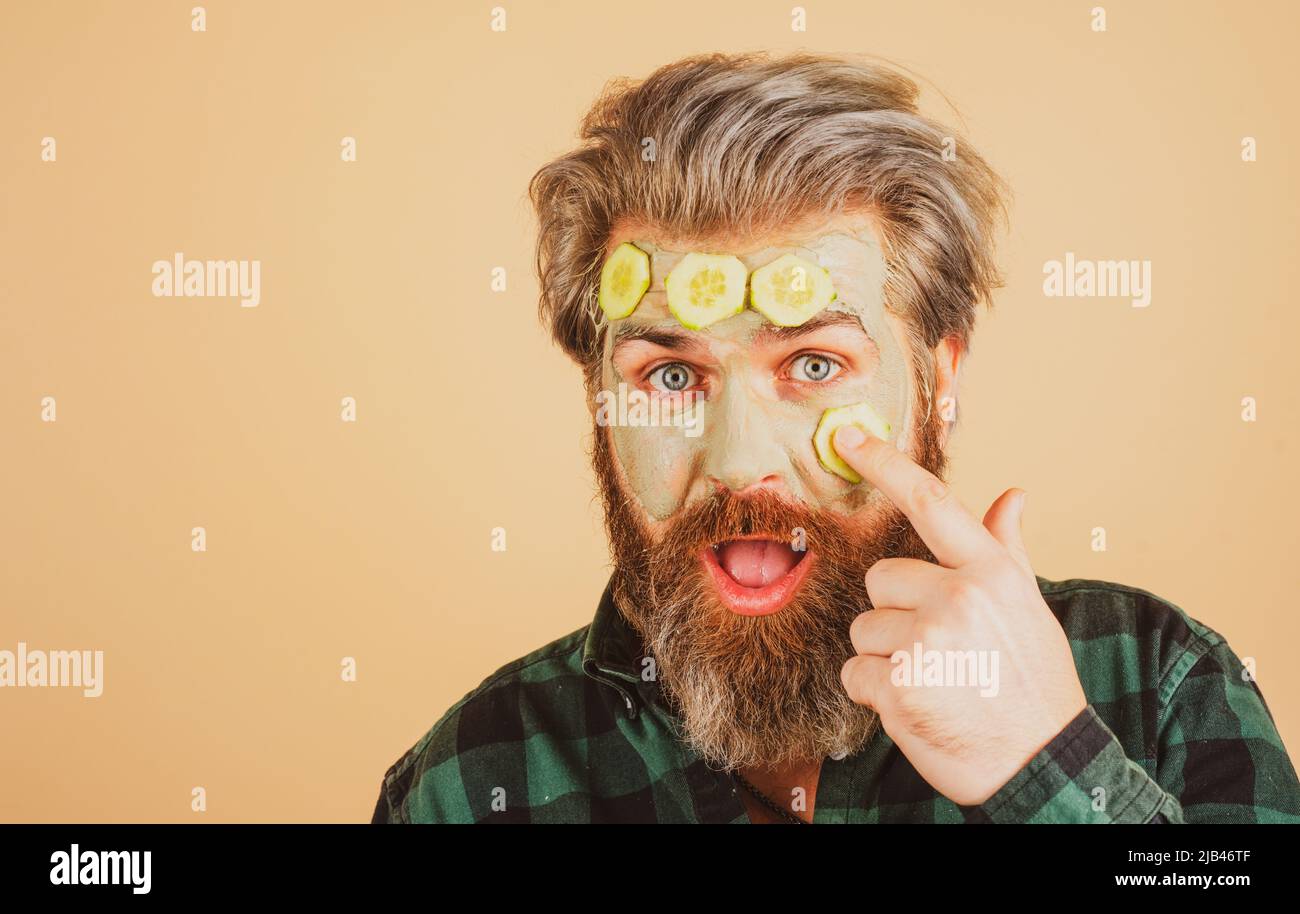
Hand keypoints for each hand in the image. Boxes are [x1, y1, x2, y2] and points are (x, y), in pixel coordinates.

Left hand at [834, 424, 1087, 805]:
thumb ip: (1005, 550)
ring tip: (933, 680)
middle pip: (878, 578)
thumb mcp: (1029, 609)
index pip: (930, 503)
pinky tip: (918, 704)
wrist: (1044, 765)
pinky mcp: (897, 684)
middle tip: (936, 648)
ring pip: (862, 629)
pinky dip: (875, 693)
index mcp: (990, 572)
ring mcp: (926, 641)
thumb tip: (1012, 496)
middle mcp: (957, 597)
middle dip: (894, 612)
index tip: (846, 437)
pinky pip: (854, 672)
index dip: (884, 463)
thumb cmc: (1033, 684)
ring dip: (884, 657)